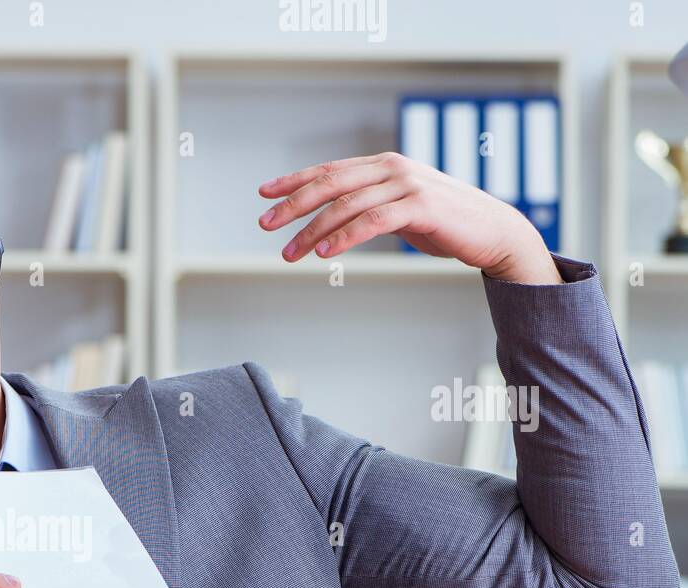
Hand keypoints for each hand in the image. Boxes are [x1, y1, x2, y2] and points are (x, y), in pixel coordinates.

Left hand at [257, 152, 560, 283]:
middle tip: (264, 224)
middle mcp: (392, 168)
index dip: (294, 181)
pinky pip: (373, 221)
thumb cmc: (443, 222)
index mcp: (383, 166)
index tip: (264, 194)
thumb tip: (333, 220)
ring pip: (346, 206)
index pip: (329, 170)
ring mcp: (407, 184)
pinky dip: (345, 237)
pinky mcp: (421, 206)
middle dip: (293, 204)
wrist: (491, 231)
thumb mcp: (399, 209)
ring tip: (289, 253)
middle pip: (330, 184)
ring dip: (313, 231)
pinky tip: (325, 252)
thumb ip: (369, 206)